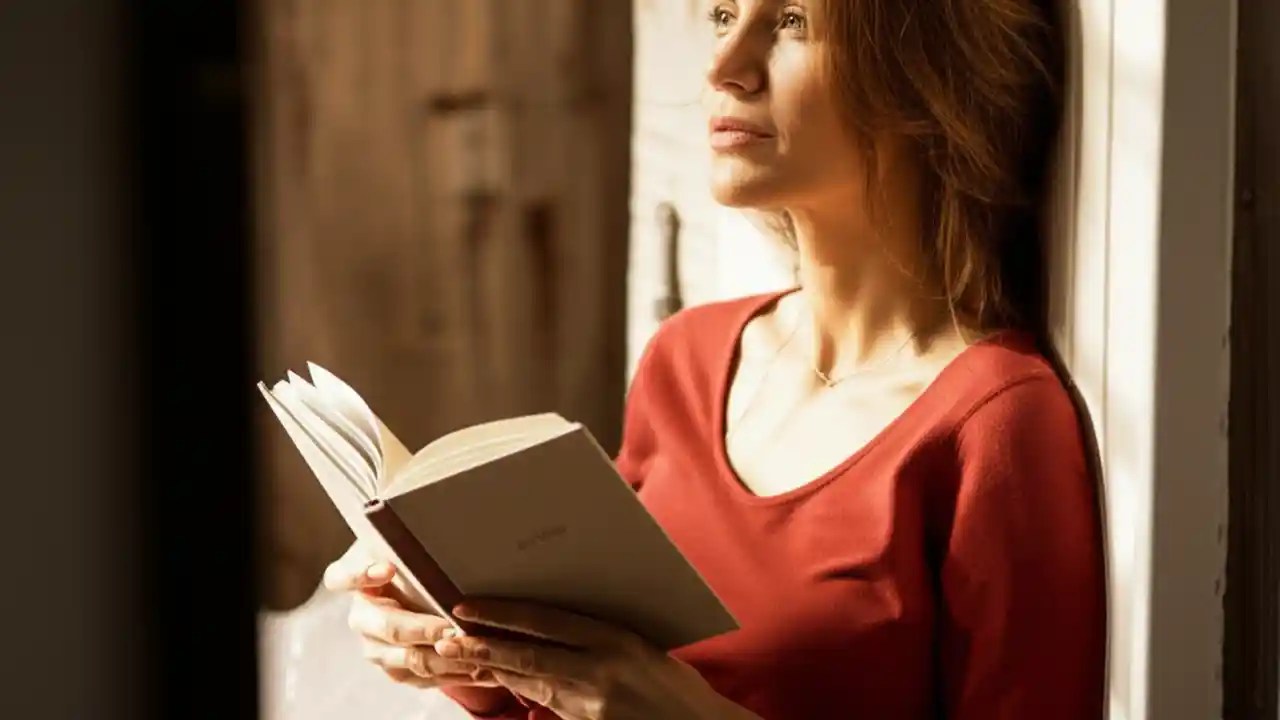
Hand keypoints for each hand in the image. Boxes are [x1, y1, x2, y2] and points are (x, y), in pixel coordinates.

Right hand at [322, 544, 501, 690]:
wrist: (428, 587)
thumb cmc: (418, 555)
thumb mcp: (411, 539)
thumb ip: (412, 531)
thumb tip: (432, 502)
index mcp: (354, 577)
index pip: (342, 577)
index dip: (360, 574)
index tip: (387, 568)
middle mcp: (361, 614)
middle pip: (383, 625)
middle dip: (419, 628)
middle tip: (450, 627)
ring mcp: (374, 644)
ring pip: (399, 657)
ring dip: (435, 657)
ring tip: (467, 650)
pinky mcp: (392, 666)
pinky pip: (412, 677)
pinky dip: (442, 674)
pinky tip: (470, 668)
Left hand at [434, 599, 752, 719]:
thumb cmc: (675, 685)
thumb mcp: (643, 645)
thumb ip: (600, 633)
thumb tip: (554, 616)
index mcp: (616, 639)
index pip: (546, 621)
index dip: (503, 613)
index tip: (468, 606)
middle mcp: (600, 670)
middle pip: (527, 655)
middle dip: (482, 645)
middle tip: (446, 637)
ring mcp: (591, 704)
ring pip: (528, 682)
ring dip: (492, 669)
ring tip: (458, 656)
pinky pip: (544, 704)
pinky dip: (517, 690)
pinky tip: (497, 680)